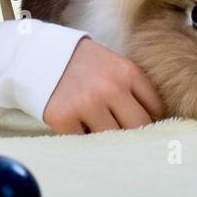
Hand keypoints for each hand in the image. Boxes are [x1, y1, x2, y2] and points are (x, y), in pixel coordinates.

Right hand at [42, 36, 166, 132]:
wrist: (41, 55)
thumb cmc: (84, 64)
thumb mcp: (115, 65)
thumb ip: (134, 87)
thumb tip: (156, 119)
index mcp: (127, 72)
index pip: (155, 108)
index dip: (151, 118)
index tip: (143, 123)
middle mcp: (110, 87)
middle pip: (138, 126)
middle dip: (134, 132)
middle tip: (124, 132)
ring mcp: (86, 103)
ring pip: (112, 138)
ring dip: (107, 136)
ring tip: (98, 124)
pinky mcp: (63, 117)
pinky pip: (83, 141)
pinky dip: (83, 138)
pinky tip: (78, 125)